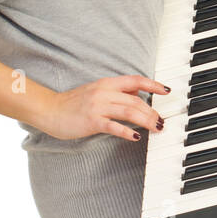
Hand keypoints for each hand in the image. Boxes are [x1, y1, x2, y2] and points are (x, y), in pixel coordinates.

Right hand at [39, 75, 167, 142]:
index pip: (136, 80)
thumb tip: (138, 92)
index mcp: (107, 84)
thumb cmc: (73, 103)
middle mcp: (104, 93)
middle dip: (152, 111)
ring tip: (157, 128)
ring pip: (130, 111)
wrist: (49, 110)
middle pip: (136, 100)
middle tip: (162, 121)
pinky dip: (127, 131)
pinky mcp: (92, 121)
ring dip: (146, 120)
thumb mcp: (96, 91)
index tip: (167, 91)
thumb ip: (117, 91)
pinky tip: (136, 137)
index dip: (153, 84)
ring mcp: (98, 107)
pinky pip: (114, 126)